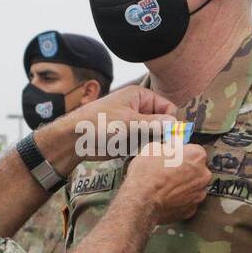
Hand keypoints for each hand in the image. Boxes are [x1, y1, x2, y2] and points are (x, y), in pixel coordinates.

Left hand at [34, 85, 178, 174]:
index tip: (176, 136)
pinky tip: (142, 155)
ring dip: (156, 144)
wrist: (75, 139)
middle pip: (163, 123)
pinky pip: (146, 145)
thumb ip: (153, 124)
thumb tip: (176, 124)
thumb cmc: (98, 123)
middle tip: (167, 147)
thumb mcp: (128, 121)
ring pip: (156, 136)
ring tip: (151, 151)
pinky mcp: (130, 140)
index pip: (167, 107)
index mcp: (140, 97)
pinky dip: (146, 150)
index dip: (172, 121)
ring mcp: (135, 126)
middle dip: (165, 134)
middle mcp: (140, 110)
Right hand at [124, 140, 210, 223]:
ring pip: (193, 187)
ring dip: (183, 185)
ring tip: (165, 185)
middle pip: (197, 170)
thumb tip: (170, 147)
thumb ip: (168, 146)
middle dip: (185, 170)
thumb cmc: (146, 176)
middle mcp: (202, 175)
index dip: (182, 153)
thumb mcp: (153, 149)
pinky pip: (188, 201)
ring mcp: (198, 194)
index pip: (194, 150)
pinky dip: (180, 199)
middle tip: (168, 171)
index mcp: (196, 156)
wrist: (141, 202)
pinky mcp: (191, 209)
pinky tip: (167, 196)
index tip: (174, 155)